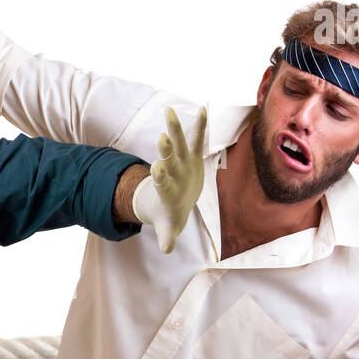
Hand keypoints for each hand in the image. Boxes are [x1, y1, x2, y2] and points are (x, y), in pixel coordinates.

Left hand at [132, 106, 206, 252]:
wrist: (172, 204)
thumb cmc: (170, 216)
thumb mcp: (169, 228)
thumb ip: (167, 236)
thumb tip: (165, 250)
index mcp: (167, 190)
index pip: (162, 182)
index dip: (160, 176)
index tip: (156, 168)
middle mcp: (172, 173)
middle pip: (167, 159)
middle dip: (165, 150)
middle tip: (160, 138)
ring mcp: (180, 162)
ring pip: (177, 143)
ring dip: (174, 128)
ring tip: (169, 110)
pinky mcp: (191, 156)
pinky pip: (197, 138)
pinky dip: (200, 125)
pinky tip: (202, 108)